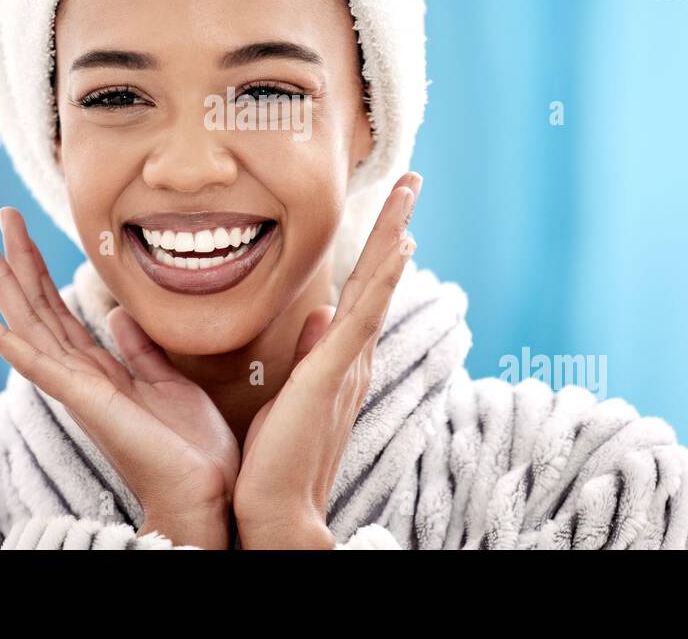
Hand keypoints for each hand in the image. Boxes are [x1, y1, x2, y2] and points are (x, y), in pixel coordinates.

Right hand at [0, 207, 238, 548]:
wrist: (206, 491)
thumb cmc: (189, 446)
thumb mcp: (167, 380)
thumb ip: (138, 348)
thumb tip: (118, 313)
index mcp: (99, 369)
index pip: (59, 311)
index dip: (39, 270)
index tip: (22, 233)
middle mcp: (78, 376)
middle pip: (36, 310)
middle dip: (15, 264)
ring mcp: (76, 388)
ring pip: (29, 324)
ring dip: (3, 283)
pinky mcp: (84, 400)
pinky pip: (36, 363)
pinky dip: (2, 338)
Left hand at [232, 172, 420, 548]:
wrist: (275, 506)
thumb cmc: (276, 456)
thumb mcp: (291, 390)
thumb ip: (310, 350)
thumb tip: (319, 315)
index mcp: (340, 359)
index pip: (363, 291)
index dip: (379, 249)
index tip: (392, 212)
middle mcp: (353, 357)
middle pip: (378, 279)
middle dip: (395, 226)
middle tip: (412, 182)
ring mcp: (348, 364)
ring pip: (376, 287)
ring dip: (393, 237)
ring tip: (409, 194)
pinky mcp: (334, 373)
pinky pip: (363, 318)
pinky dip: (383, 281)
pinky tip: (399, 249)